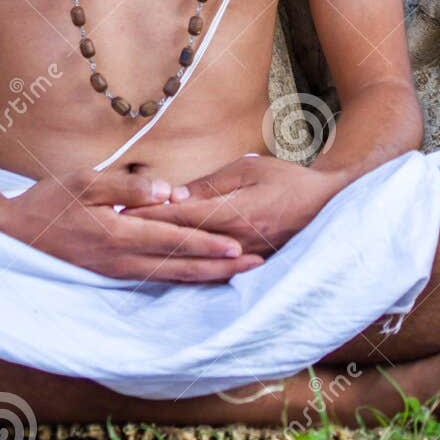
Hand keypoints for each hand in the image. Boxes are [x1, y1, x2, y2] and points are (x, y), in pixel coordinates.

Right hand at [0, 164, 265, 281]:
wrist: (13, 235)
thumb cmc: (48, 202)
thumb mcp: (83, 181)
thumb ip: (127, 188)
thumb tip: (168, 191)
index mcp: (118, 234)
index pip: (173, 240)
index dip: (207, 244)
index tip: (239, 247)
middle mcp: (122, 260)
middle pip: (180, 265)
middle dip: (219, 266)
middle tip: (256, 265)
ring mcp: (116, 272)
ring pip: (170, 276)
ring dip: (206, 275)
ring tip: (238, 273)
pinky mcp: (111, 275)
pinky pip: (155, 278)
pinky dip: (182, 278)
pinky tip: (198, 277)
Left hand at [127, 154, 343, 254]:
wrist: (326, 205)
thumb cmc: (286, 179)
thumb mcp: (248, 170)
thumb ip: (211, 185)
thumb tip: (175, 195)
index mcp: (233, 213)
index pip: (181, 215)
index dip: (149, 214)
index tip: (120, 212)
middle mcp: (234, 240)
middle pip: (181, 241)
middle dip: (146, 236)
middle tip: (113, 232)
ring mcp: (241, 257)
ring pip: (192, 259)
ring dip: (162, 253)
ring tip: (131, 250)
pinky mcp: (248, 265)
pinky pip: (210, 269)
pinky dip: (185, 266)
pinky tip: (167, 267)